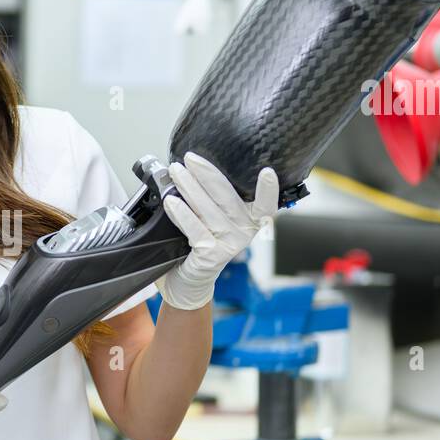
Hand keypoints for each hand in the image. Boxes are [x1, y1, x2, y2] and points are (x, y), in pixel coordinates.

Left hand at [157, 152, 278, 310]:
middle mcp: (244, 233)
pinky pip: (194, 228)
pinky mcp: (211, 255)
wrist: (188, 281)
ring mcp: (229, 245)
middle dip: (206, 173)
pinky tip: (171, 201)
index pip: (266, 205)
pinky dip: (181, 213)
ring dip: (189, 188)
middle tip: (190, 158)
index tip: (268, 172)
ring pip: (207, 209)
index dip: (269, 190)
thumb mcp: (214, 220)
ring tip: (176, 172)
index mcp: (251, 221)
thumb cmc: (201, 245)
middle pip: (227, 197)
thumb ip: (214, 199)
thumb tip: (194, 167)